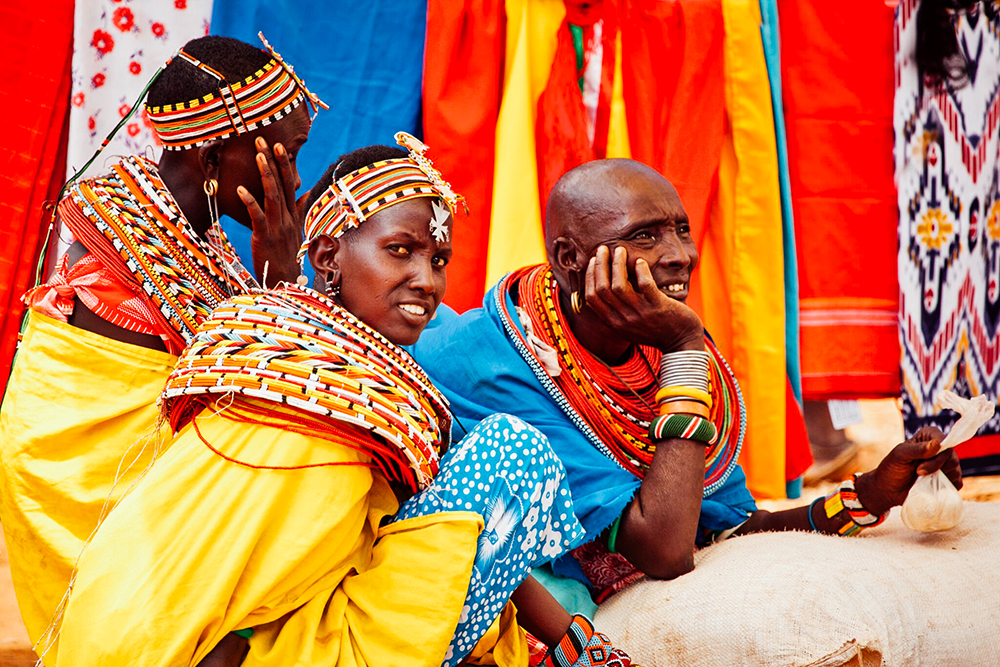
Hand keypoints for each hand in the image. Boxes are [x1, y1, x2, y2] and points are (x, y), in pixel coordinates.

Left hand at [237, 137, 302, 286]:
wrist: (285, 284)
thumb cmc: (286, 260)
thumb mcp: (295, 234)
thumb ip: (299, 212)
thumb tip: (305, 194)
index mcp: (293, 218)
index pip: (289, 186)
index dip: (284, 166)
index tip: (279, 147)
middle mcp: (288, 220)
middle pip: (281, 186)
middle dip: (273, 162)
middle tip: (265, 141)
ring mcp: (278, 228)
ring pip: (272, 196)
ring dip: (265, 175)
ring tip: (257, 156)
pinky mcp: (265, 238)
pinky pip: (258, 216)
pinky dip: (250, 202)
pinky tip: (241, 190)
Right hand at [583, 245, 703, 351]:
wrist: (680, 343)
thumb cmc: (654, 330)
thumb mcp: (628, 326)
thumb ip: (615, 311)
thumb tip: (602, 287)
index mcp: (613, 323)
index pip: (592, 297)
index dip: (590, 276)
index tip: (594, 260)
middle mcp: (624, 319)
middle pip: (602, 289)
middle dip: (600, 265)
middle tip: (604, 249)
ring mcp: (641, 313)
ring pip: (619, 286)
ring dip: (617, 264)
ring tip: (621, 250)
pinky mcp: (658, 307)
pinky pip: (645, 285)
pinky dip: (641, 270)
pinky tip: (640, 262)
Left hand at [855, 427, 962, 514]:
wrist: (888, 490)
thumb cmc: (891, 469)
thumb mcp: (900, 456)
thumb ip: (918, 449)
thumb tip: (938, 444)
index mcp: (928, 436)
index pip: (944, 441)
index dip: (937, 453)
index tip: (921, 464)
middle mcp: (939, 448)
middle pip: (951, 456)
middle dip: (936, 467)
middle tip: (918, 473)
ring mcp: (945, 464)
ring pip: (955, 470)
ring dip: (940, 478)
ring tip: (922, 480)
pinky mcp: (948, 479)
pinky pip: (957, 482)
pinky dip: (946, 487)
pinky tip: (932, 487)